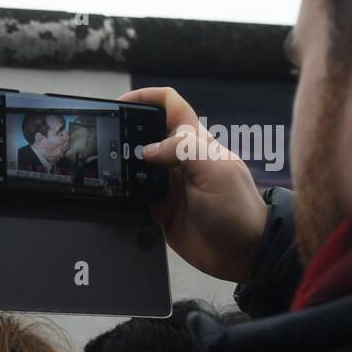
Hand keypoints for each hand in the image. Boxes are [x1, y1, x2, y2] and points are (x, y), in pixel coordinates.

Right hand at [120, 87, 268, 282]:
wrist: (244, 253)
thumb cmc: (239, 209)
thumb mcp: (216, 170)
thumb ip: (183, 151)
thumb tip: (147, 150)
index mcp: (195, 143)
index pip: (169, 106)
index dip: (146, 98)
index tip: (120, 104)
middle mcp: (180, 161)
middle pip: (146, 134)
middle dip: (126, 132)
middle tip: (107, 140)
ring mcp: (169, 185)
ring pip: (136, 166)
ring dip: (122, 166)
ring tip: (107, 169)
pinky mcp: (161, 209)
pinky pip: (135, 196)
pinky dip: (125, 195)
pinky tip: (118, 196)